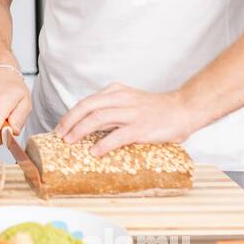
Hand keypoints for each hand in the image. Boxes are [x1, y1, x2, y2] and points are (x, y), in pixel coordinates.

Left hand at [53, 83, 201, 154]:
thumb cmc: (155, 109)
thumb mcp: (129, 101)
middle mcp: (121, 99)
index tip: (61, 127)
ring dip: (80, 131)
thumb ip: (111, 109)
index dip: (70, 115)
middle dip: (69, 121)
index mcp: (116, 91)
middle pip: (87, 107)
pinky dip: (103, 145)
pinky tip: (95, 152)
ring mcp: (131, 113)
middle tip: (60, 135)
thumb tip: (88, 125)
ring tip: (70, 142)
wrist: (184, 109)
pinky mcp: (141, 128)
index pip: (87, 102)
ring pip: (98, 119)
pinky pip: (117, 136)